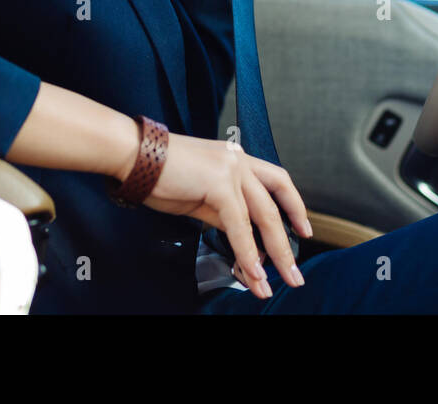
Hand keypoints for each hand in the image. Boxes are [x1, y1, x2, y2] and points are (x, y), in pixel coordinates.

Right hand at [134, 132, 311, 297]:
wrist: (134, 156)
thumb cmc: (159, 173)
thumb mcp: (199, 193)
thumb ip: (223, 211)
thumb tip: (242, 240)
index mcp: (236, 158)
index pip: (277, 182)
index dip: (294, 207)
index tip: (303, 230)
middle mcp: (239, 160)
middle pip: (276, 204)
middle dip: (287, 243)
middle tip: (295, 271)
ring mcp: (232, 169)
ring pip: (264, 217)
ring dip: (274, 254)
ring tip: (276, 281)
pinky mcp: (220, 183)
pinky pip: (239, 226)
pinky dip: (247, 252)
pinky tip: (252, 271)